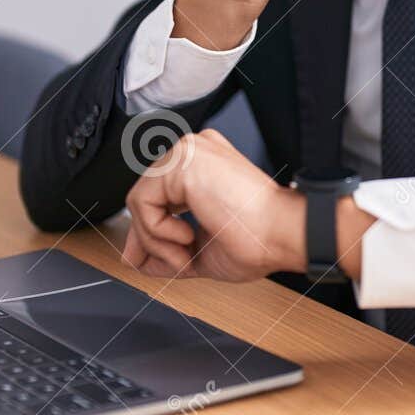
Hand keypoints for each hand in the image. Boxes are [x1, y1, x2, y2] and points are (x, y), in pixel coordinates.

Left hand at [121, 128, 305, 281]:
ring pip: (139, 202)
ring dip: (157, 240)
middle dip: (151, 239)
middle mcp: (193, 152)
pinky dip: (157, 232)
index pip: (156, 195)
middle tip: (179, 262)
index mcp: (202, 166)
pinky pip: (142, 203)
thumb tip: (132, 256)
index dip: (150, 232)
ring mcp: (187, 152)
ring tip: (187, 253)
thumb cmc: (258, 239)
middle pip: (144, 197)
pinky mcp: (182, 161)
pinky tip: (187, 238)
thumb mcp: (199, 248)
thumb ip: (164, 248)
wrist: (282, 234)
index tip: (158, 260)